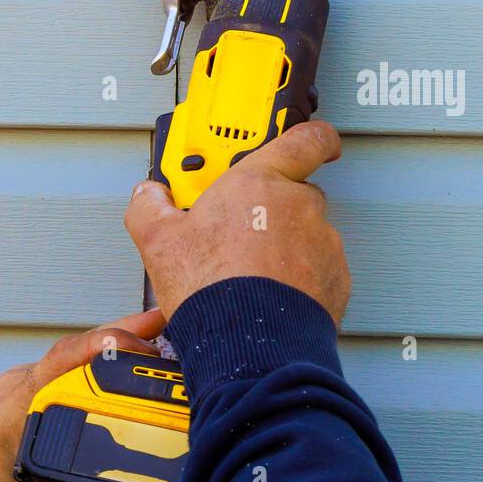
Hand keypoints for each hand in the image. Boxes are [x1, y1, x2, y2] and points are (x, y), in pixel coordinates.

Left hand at [0, 308, 165, 481]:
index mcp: (16, 406)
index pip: (61, 361)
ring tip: (156, 334)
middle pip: (77, 346)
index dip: (102, 345)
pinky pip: (69, 361)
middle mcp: (21, 385)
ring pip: (74, 349)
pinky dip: (100, 353)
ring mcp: (25, 382)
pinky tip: (125, 355)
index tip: (136, 342)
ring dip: (114, 339)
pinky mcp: (30, 386)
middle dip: (123, 333)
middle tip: (164, 326)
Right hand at [125, 120, 350, 327]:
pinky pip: (318, 268)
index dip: (310, 136)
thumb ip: (150, 208)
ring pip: (306, 233)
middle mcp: (299, 205)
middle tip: (238, 231)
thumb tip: (147, 196)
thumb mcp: (159, 242)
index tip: (309, 140)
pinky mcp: (335, 278)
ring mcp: (322, 242)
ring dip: (285, 246)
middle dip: (271, 208)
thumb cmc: (213, 288)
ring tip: (249, 273)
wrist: (252, 345)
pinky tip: (270, 295)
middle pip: (294, 193)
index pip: (303, 140)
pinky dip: (300, 278)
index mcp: (260, 182)